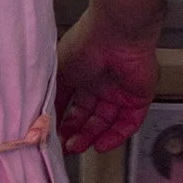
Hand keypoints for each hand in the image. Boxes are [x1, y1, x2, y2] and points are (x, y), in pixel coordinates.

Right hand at [54, 12, 157, 157]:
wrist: (116, 34)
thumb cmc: (85, 44)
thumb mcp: (59, 72)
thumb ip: (54, 97)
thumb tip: (43, 118)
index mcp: (82, 76)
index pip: (73, 107)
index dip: (64, 123)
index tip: (53, 137)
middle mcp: (101, 85)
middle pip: (89, 117)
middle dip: (77, 134)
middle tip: (66, 147)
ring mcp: (120, 92)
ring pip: (107, 123)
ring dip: (93, 137)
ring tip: (78, 148)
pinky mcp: (138, 98)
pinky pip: (129, 123)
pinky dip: (116, 136)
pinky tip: (101, 145)